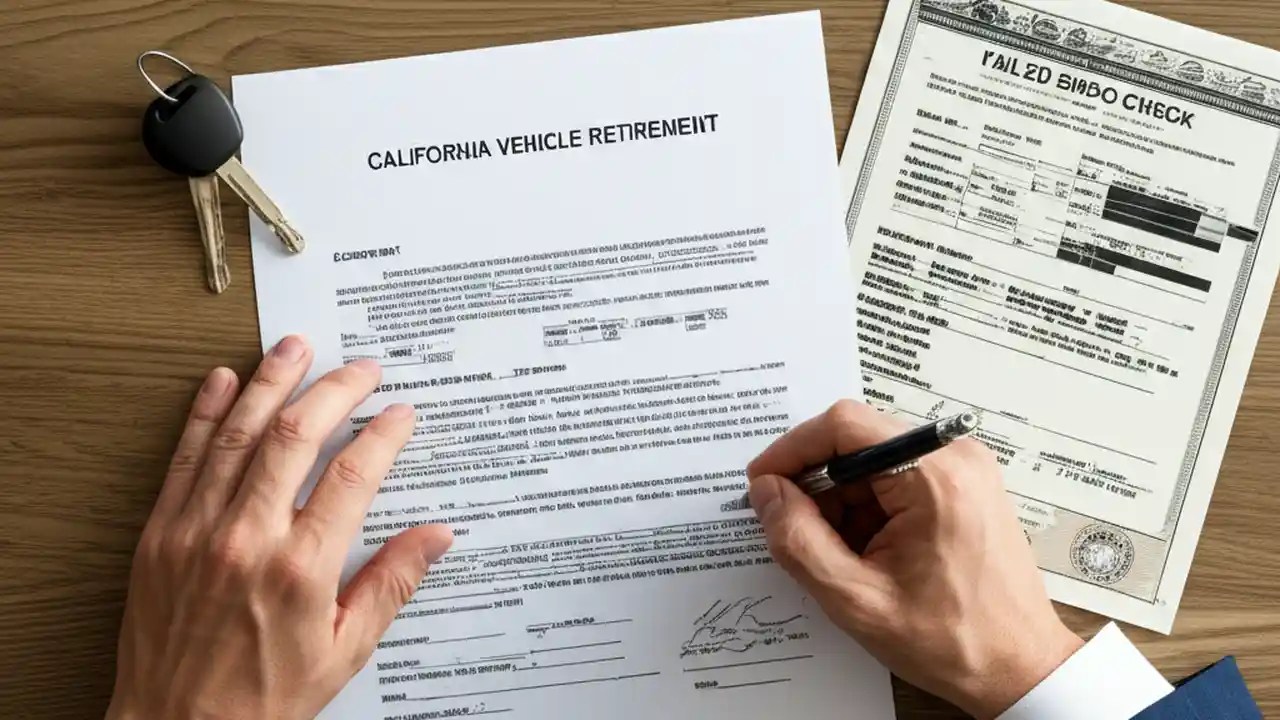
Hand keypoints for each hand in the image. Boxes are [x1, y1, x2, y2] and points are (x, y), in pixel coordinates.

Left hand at [107, 336, 452, 719]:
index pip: (353, 474)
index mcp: (301, 568)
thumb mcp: (343, 650)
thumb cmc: (262, 699)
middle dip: (334, 391)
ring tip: (295, 348)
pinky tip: (221, 382)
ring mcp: (197, 530)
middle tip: (361, 369)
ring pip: (239, 434)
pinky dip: (204, 415)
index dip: (383, 434)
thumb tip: (436, 537)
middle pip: (296, 436)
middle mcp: (248, 538)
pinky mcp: (160, 534)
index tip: (400, 414)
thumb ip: (390, 584)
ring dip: (270, 382)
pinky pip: (185, 459)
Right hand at [747, 401, 1081, 718]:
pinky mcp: (963, 485)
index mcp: (935, 476)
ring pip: (872, 460)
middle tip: (797, 533)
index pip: (844, 425)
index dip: (791, 450)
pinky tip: (866, 553)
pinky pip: (896, 476)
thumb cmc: (954, 641)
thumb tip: (765, 493)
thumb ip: (799, 540)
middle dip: (816, 485)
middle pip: (856, 440)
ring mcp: (963, 468)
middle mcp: (955, 457)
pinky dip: (868, 508)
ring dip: (842, 502)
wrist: (1019, 668)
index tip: (763, 484)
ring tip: (842, 557)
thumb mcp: (856, 599)